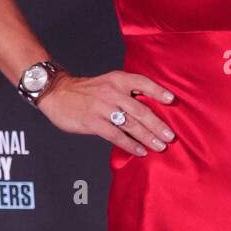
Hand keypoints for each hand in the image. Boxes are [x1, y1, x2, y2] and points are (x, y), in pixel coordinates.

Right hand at [37, 70, 176, 157]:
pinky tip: (140, 151)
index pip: (142, 83)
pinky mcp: (93, 122)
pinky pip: (116, 135)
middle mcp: (112, 92)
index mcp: (118, 79)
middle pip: (140, 109)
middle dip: (157, 124)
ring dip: (147, 137)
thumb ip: (127, 91)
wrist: (57, 92)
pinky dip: (130, 144)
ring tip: (160, 146)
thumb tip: (151, 108)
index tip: (172, 100)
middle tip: (170, 136)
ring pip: (130, 124)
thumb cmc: (87, 90)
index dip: (158, 91)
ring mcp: (102, 107)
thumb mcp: (108, 82)